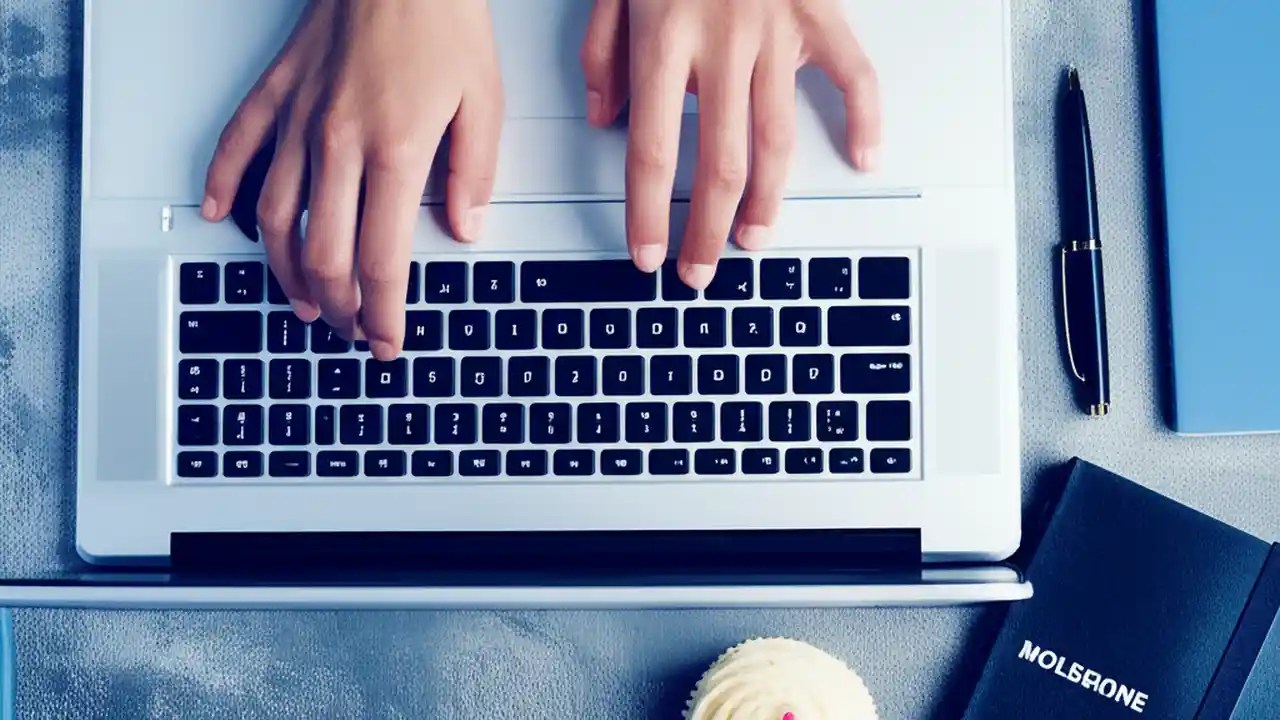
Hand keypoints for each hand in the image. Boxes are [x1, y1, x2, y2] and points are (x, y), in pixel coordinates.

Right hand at [201, 0, 503, 359]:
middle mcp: (338, 142)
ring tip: (304, 301)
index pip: (382, 260)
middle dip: (339, 307)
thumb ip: (474, 174)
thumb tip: (465, 230)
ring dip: (286, 270)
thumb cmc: (442, 19)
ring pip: (274, 216)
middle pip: (324, 253)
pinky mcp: (276, 93)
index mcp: (396, 150)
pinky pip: (237, 147)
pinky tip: (221, 218)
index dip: (384, 314)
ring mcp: (300, 119)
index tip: (388, 341)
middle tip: (353, 330)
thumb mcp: (484, 100)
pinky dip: (224, 187)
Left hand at [581, 0, 880, 287]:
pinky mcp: (819, 12)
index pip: (650, 149)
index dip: (648, 213)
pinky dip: (863, 118)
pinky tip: (864, 157)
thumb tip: (606, 120)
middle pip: (717, 162)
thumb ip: (603, 55)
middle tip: (701, 271)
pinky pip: (851, 73)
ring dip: (766, 201)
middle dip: (706, 229)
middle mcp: (722, 42)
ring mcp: (776, 30)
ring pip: (776, 137)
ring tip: (753, 239)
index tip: (647, 256)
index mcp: (664, 37)